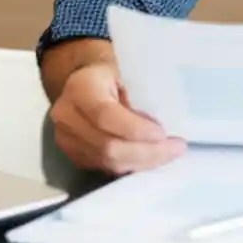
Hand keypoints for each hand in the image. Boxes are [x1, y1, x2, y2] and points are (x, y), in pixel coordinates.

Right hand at [48, 62, 185, 174]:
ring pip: (108, 162)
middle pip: (107, 146)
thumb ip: (137, 99)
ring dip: (142, 162)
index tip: (162, 134)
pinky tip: (150, 159)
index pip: (105, 115)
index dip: (135, 129)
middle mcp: (67, 116)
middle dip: (146, 152)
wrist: (80, 82)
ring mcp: (66, 139)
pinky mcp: (73, 155)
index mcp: (80, 89)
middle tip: (175, 148)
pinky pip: (106, 167)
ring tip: (168, 154)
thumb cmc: (109, 75)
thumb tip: (162, 131)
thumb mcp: (124, 74)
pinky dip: (131, 165)